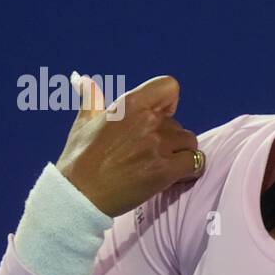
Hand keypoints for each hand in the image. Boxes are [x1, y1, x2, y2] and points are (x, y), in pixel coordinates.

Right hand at [55, 73, 203, 217]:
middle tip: (149, 156)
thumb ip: (91, 99)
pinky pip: (196, 163)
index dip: (169, 102)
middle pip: (179, 124)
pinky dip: (190, 171)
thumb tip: (82, 79)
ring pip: (190, 143)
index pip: (169, 86)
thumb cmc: (79, 161)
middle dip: (169, 139)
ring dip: (181, 155)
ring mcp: (157, 145)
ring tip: (161, 167)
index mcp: (128, 105)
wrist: (78, 196)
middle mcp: (147, 121)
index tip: (161, 116)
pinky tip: (177, 178)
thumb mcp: (83, 123)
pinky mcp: (165, 170)